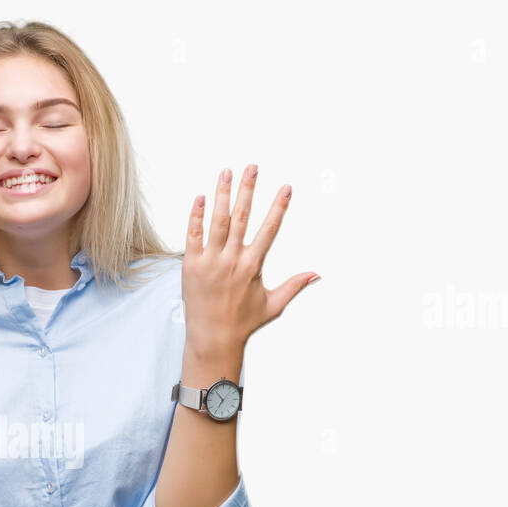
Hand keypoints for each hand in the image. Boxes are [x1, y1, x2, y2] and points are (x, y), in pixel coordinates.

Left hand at [181, 165, 318, 355]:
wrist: (212, 339)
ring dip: (222, 194)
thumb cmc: (243, 323)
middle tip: (252, 167)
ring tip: (226, 172)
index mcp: (253, 266)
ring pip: (217, 221)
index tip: (286, 187)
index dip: (279, 207)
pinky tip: (200, 197)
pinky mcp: (191, 266)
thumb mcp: (273, 305)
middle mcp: (232, 260)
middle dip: (248, 190)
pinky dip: (196, 216)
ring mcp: (210, 262)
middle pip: (242, 217)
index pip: (269, 230)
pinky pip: (193, 235)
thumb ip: (295, 286)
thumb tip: (317, 275)